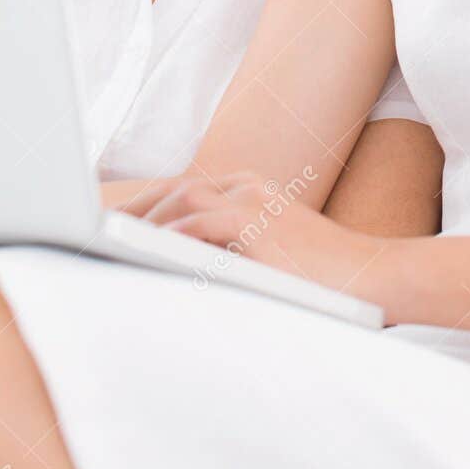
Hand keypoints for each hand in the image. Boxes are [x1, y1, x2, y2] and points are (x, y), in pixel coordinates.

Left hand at [127, 171, 391, 308]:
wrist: (375, 276)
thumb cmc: (323, 280)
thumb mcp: (267, 259)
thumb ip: (227, 255)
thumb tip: (173, 273)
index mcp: (249, 192)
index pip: (183, 192)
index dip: (145, 208)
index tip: (112, 227)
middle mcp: (249, 188)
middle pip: (176, 189)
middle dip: (134, 210)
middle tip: (94, 233)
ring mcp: (256, 202)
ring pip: (184, 199)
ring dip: (146, 221)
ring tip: (110, 242)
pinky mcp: (261, 223)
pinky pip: (204, 223)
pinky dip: (173, 236)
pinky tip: (149, 252)